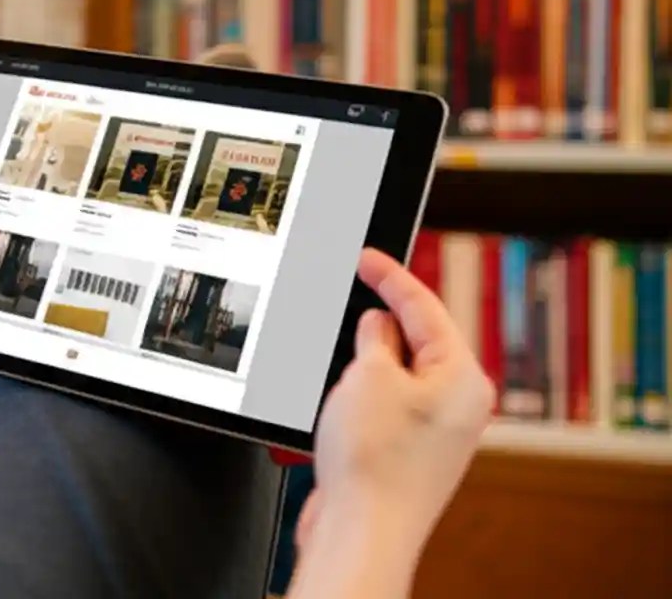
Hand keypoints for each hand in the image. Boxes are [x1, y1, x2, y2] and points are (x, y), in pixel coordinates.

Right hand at [290, 249, 494, 597]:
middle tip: (342, 310)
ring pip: (389, 380)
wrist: (360, 534)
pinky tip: (329, 414)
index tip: (366, 257)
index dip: (390, 276)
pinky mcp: (403, 458)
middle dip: (372, 329)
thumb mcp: (368, 376)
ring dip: (355, 372)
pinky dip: (349, 404)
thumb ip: (374, 337)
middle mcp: (456, 406)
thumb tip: (378, 325)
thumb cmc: (374, 463)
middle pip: (411, 344)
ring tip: (332, 377)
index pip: (426, 308)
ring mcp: (431, 435)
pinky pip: (376, 413)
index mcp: (463, 378)